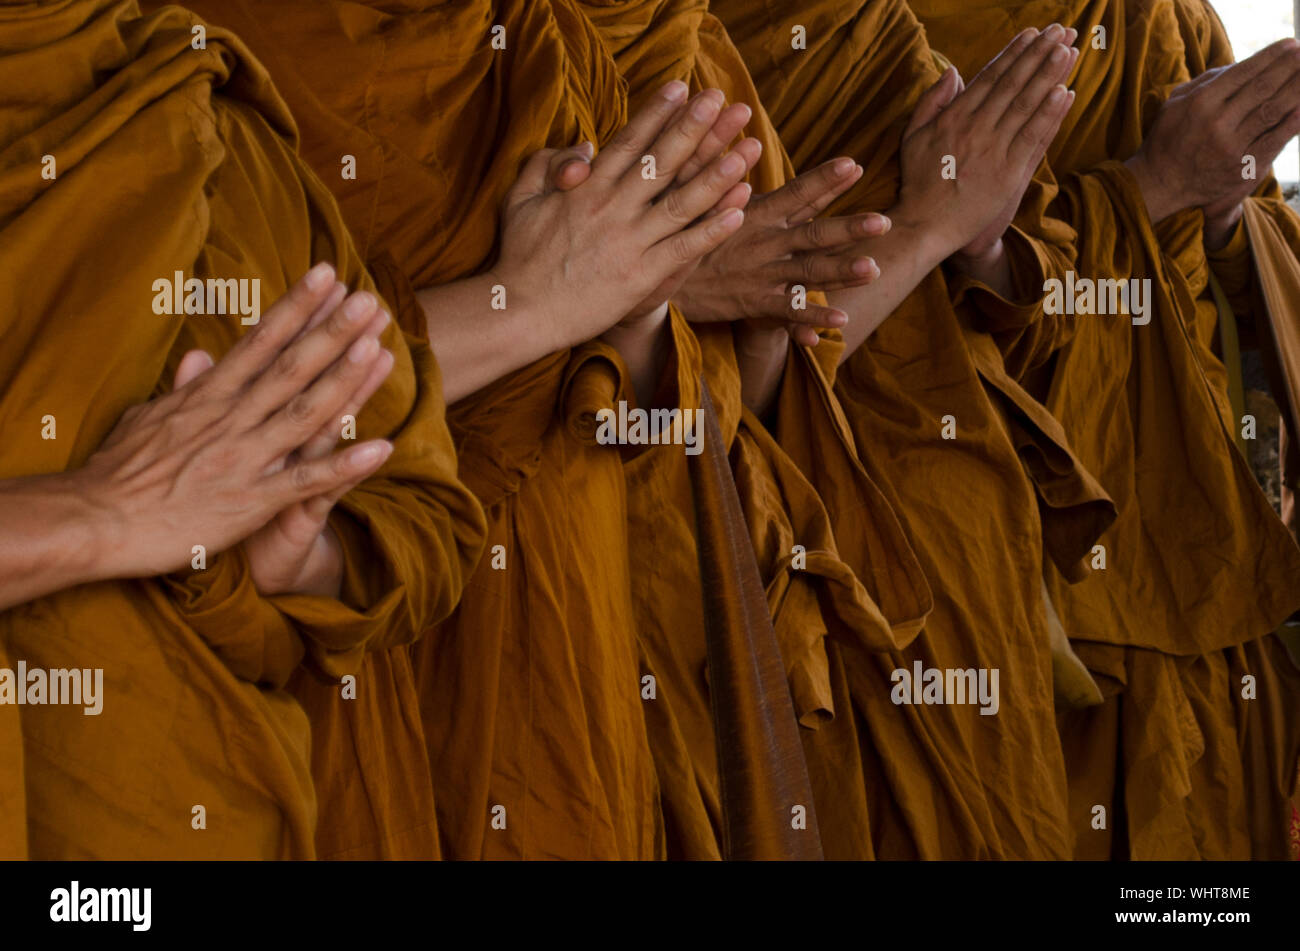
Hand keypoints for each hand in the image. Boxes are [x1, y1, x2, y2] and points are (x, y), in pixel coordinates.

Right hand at [75, 264, 395, 585]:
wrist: (94, 522)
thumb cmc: (118, 472)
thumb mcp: (147, 417)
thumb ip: (182, 387)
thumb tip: (198, 354)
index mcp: (209, 396)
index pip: (261, 341)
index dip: (297, 307)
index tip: (327, 275)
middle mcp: (231, 418)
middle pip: (291, 367)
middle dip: (332, 332)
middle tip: (369, 300)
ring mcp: (243, 457)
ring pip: (304, 413)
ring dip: (343, 380)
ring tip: (377, 348)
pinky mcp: (250, 500)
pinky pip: (306, 481)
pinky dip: (345, 465)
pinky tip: (382, 449)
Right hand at [544, 98, 760, 331]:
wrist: (522, 311)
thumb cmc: (520, 256)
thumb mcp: (521, 198)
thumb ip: (548, 163)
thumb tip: (585, 146)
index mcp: (587, 187)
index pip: (629, 141)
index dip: (658, 113)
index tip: (683, 88)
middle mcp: (612, 208)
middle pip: (661, 161)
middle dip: (695, 128)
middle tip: (722, 101)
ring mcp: (629, 242)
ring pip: (681, 202)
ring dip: (716, 176)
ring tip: (745, 151)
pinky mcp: (640, 276)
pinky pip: (683, 249)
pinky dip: (711, 232)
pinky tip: (737, 212)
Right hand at [677, 157, 889, 345]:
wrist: (658, 276)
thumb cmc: (687, 230)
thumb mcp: (707, 197)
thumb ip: (730, 170)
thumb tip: (743, 135)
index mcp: (757, 214)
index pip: (796, 193)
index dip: (825, 179)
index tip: (854, 165)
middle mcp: (765, 243)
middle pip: (813, 234)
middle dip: (848, 228)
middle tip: (882, 221)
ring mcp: (762, 275)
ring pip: (808, 272)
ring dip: (841, 271)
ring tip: (873, 269)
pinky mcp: (754, 303)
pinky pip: (789, 312)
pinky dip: (815, 317)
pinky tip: (841, 320)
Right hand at [893, 25, 1075, 259]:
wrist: (925, 225)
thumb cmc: (918, 183)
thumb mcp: (912, 138)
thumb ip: (930, 102)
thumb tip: (952, 72)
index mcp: (953, 119)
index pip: (990, 78)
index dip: (1014, 53)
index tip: (1032, 34)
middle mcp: (975, 130)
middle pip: (1012, 84)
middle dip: (1037, 55)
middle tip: (1060, 31)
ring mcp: (994, 151)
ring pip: (1026, 105)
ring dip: (1049, 75)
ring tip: (1068, 50)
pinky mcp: (1008, 174)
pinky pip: (1033, 138)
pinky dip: (1050, 114)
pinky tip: (1064, 92)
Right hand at [1127, 38, 1299, 233]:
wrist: (1159, 185)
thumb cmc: (1167, 140)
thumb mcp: (1174, 105)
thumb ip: (1205, 83)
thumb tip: (1239, 67)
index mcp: (1200, 103)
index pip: (1243, 73)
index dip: (1270, 57)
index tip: (1290, 45)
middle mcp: (1217, 122)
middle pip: (1262, 88)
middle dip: (1288, 68)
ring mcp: (1231, 146)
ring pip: (1272, 111)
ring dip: (1296, 90)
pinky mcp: (1240, 168)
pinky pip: (1273, 141)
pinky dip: (1292, 124)